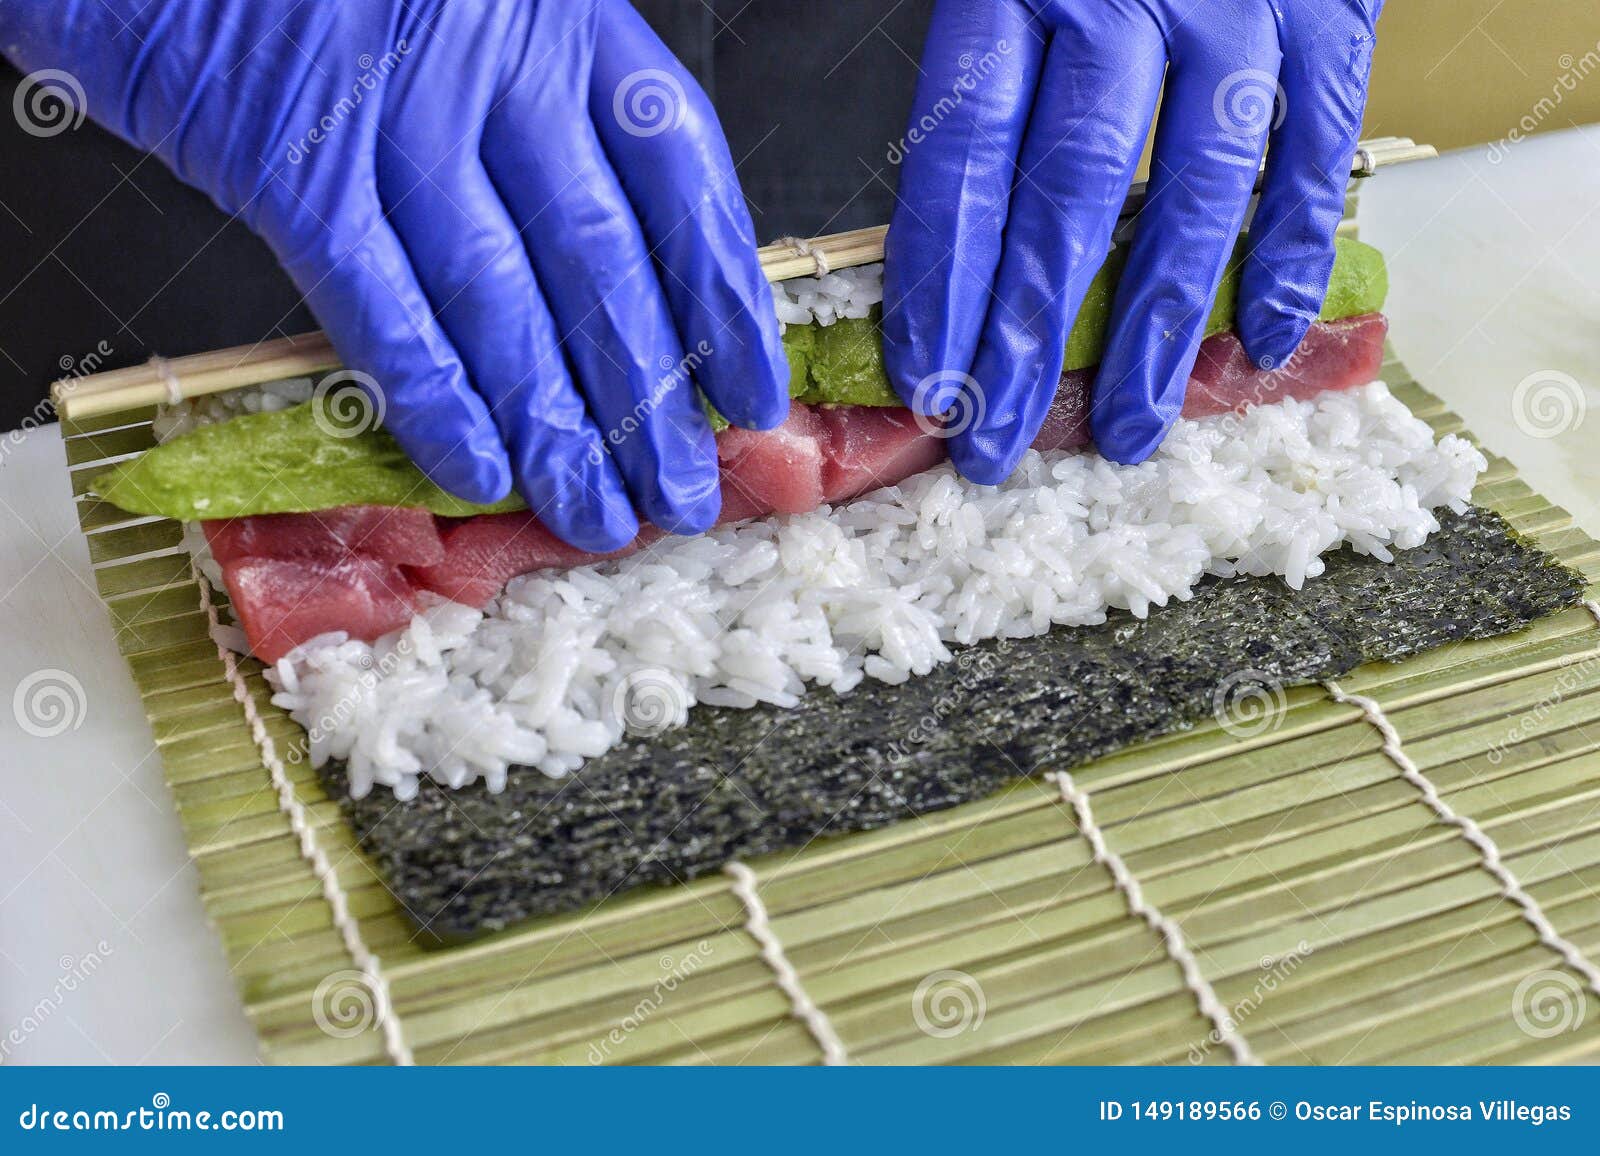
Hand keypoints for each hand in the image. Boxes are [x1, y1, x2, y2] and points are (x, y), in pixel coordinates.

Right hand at [3, 0, 788, 550]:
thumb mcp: (478, 4)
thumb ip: (544, 112)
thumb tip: (609, 281)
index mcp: (562, 13)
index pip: (678, 177)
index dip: (723, 297)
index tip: (751, 395)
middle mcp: (498, 56)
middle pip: (602, 261)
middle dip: (647, 396)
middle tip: (681, 494)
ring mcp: (396, 109)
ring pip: (505, 300)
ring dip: (556, 425)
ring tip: (597, 515)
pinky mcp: (292, 164)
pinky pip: (383, 306)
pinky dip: (434, 398)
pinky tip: (477, 471)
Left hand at [883, 0, 1382, 481]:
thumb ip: (972, 63)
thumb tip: (933, 234)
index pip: (966, 158)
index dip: (943, 284)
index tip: (927, 381)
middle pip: (1066, 202)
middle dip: (1025, 340)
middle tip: (994, 445)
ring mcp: (1241, 8)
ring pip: (1191, 200)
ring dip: (1153, 332)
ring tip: (1123, 432)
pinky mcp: (1333, 14)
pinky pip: (1313, 157)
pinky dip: (1291, 256)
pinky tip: (1259, 343)